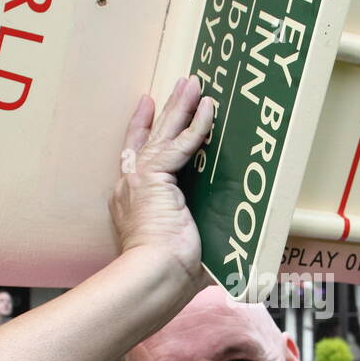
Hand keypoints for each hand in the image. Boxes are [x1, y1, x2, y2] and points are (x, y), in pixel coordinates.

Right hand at [109, 77, 214, 281]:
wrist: (154, 278)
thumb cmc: (167, 277)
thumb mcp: (184, 252)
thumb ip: (198, 242)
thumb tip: (230, 260)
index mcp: (131, 204)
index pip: (136, 157)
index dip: (142, 131)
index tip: (148, 109)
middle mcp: (129, 187)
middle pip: (149, 138)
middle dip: (166, 111)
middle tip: (179, 86)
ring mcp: (139, 180)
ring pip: (164, 134)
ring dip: (180, 106)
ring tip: (193, 83)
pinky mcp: (154, 178)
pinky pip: (180, 144)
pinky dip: (196, 125)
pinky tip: (208, 107)